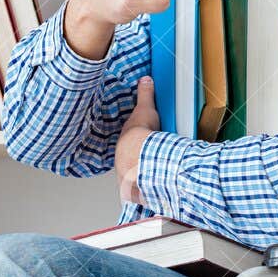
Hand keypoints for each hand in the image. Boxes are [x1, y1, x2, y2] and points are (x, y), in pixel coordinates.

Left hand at [115, 76, 159, 204]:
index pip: (128, 151)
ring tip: (155, 184)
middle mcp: (122, 165)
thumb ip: (146, 94)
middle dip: (139, 169)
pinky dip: (147, 196)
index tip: (145, 154)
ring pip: (134, 184)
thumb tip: (145, 80)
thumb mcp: (146, 109)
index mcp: (123, 147)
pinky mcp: (135, 193)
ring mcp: (127, 180)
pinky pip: (141, 196)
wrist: (143, 156)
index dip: (137, 152)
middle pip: (131, 168)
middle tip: (153, 168)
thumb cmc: (142, 135)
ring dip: (142, 184)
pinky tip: (155, 197)